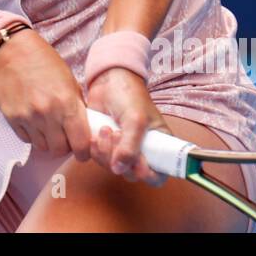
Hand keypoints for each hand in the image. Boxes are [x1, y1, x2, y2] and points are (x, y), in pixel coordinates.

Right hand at [0, 29, 93, 160]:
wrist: (10, 50)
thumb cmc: (42, 60)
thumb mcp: (69, 79)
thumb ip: (77, 105)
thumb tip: (84, 127)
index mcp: (66, 102)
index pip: (81, 143)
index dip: (84, 151)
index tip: (83, 150)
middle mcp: (47, 113)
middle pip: (60, 149)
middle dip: (65, 146)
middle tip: (65, 137)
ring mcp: (27, 117)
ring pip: (43, 147)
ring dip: (48, 141)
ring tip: (48, 127)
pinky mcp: (11, 118)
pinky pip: (26, 139)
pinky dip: (33, 135)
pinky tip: (34, 121)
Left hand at [85, 67, 169, 186]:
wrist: (107, 80)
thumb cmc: (129, 96)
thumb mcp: (136, 120)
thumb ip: (130, 147)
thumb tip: (119, 169)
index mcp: (159, 146)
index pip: (158, 175)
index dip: (148, 174)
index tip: (137, 163)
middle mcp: (141, 152)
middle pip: (132, 174)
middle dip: (122, 160)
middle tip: (117, 135)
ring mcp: (122, 150)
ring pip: (113, 168)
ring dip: (106, 152)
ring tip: (106, 129)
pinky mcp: (105, 146)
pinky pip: (99, 160)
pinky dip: (96, 150)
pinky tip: (96, 133)